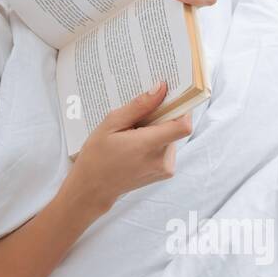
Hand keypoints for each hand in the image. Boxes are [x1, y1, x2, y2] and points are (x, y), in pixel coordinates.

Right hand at [69, 82, 191, 213]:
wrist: (94, 187)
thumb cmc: (97, 155)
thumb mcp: (111, 123)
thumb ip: (139, 106)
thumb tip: (160, 89)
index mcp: (147, 146)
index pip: (183, 125)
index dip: (181, 108)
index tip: (170, 97)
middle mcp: (162, 159)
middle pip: (176, 127)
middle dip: (161, 118)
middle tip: (138, 118)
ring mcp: (165, 168)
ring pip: (171, 136)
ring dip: (158, 130)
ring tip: (133, 134)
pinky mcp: (165, 171)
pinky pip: (168, 147)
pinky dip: (156, 141)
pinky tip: (136, 146)